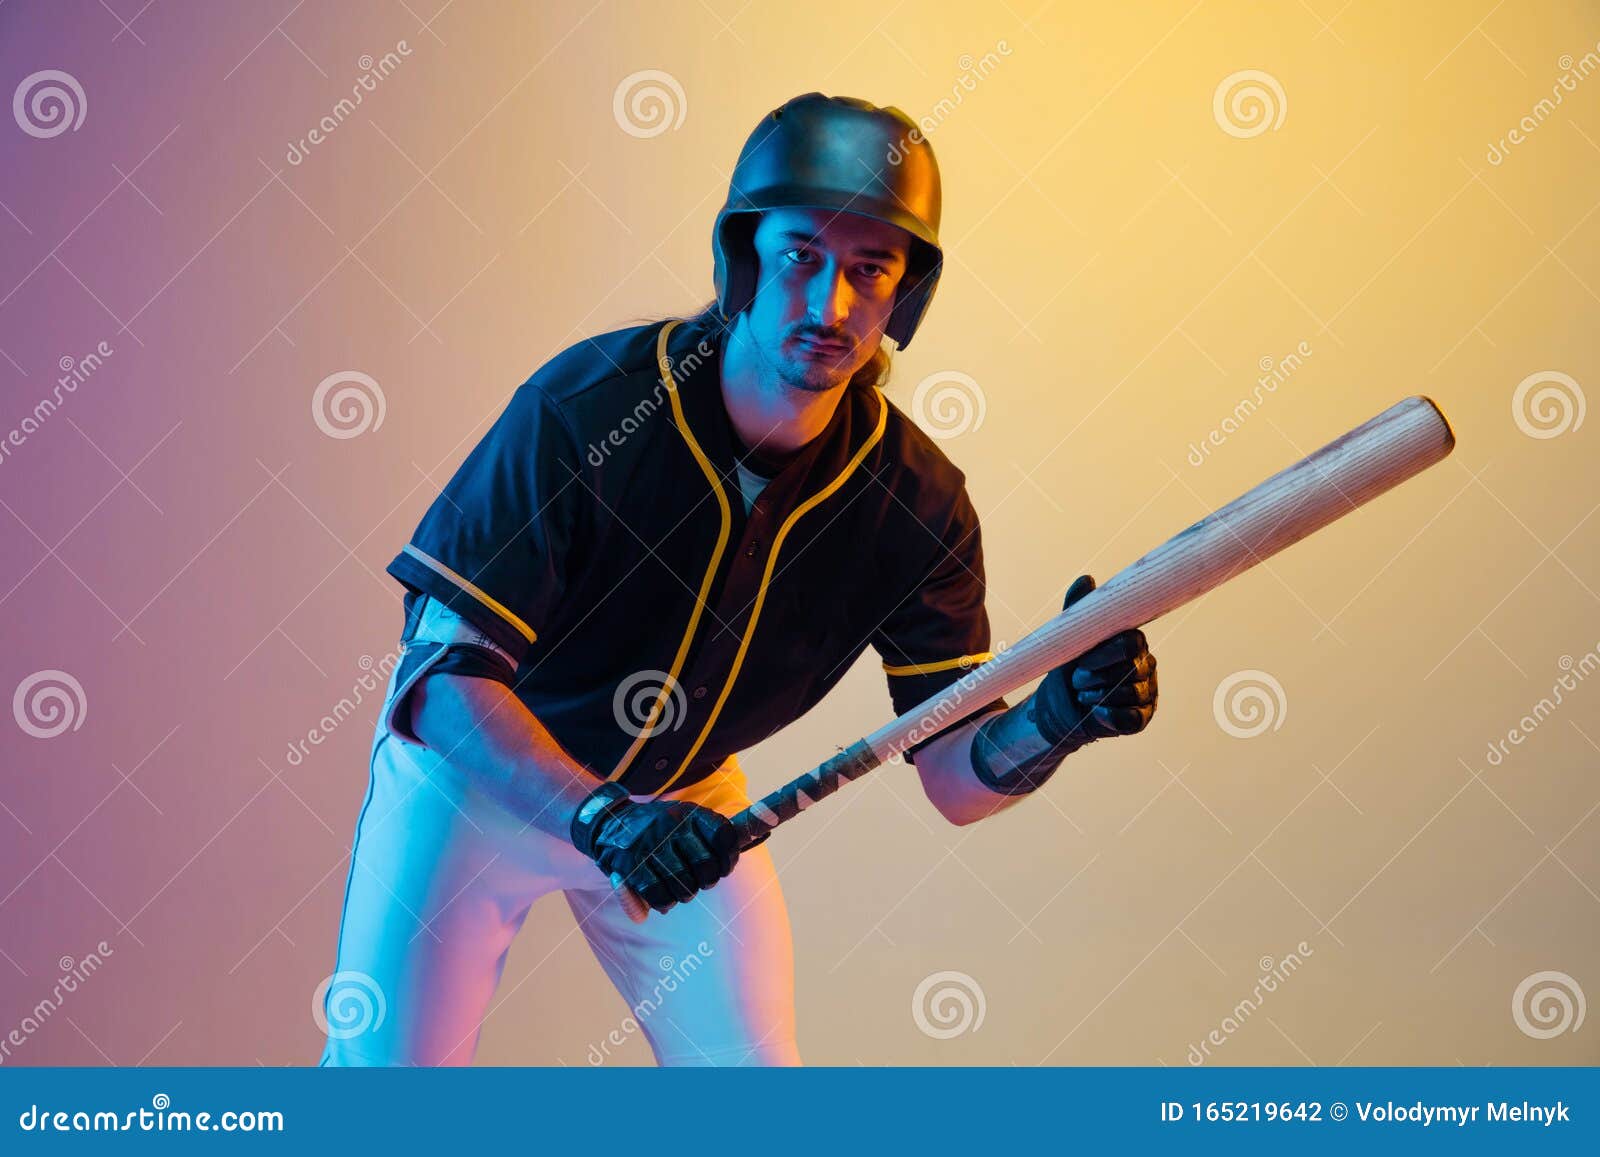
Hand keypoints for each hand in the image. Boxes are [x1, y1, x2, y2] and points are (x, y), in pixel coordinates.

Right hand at [573, 790, 740, 914]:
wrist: (607, 822)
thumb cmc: (657, 827)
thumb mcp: (684, 817)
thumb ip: (716, 831)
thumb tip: (763, 833)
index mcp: (689, 813)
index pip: (724, 836)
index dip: (730, 858)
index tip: (724, 867)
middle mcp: (671, 825)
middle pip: (707, 868)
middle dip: (707, 881)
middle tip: (700, 881)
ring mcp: (651, 845)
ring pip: (685, 886)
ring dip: (685, 894)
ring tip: (680, 889)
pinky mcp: (631, 864)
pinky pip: (660, 896)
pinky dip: (665, 903)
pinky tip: (663, 899)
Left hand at [1031, 574, 1157, 746]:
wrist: (1059, 705)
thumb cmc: (1068, 667)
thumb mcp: (1070, 638)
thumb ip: (1079, 610)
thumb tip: (1086, 580)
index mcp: (1132, 643)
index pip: (1131, 642)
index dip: (1105, 653)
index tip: (1081, 661)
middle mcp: (1146, 666)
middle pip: (1130, 669)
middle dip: (1096, 677)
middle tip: (1077, 680)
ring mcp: (1147, 693)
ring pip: (1130, 694)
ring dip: (1097, 696)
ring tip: (1083, 695)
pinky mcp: (1141, 718)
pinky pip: (1132, 719)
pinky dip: (1110, 716)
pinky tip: (1096, 712)